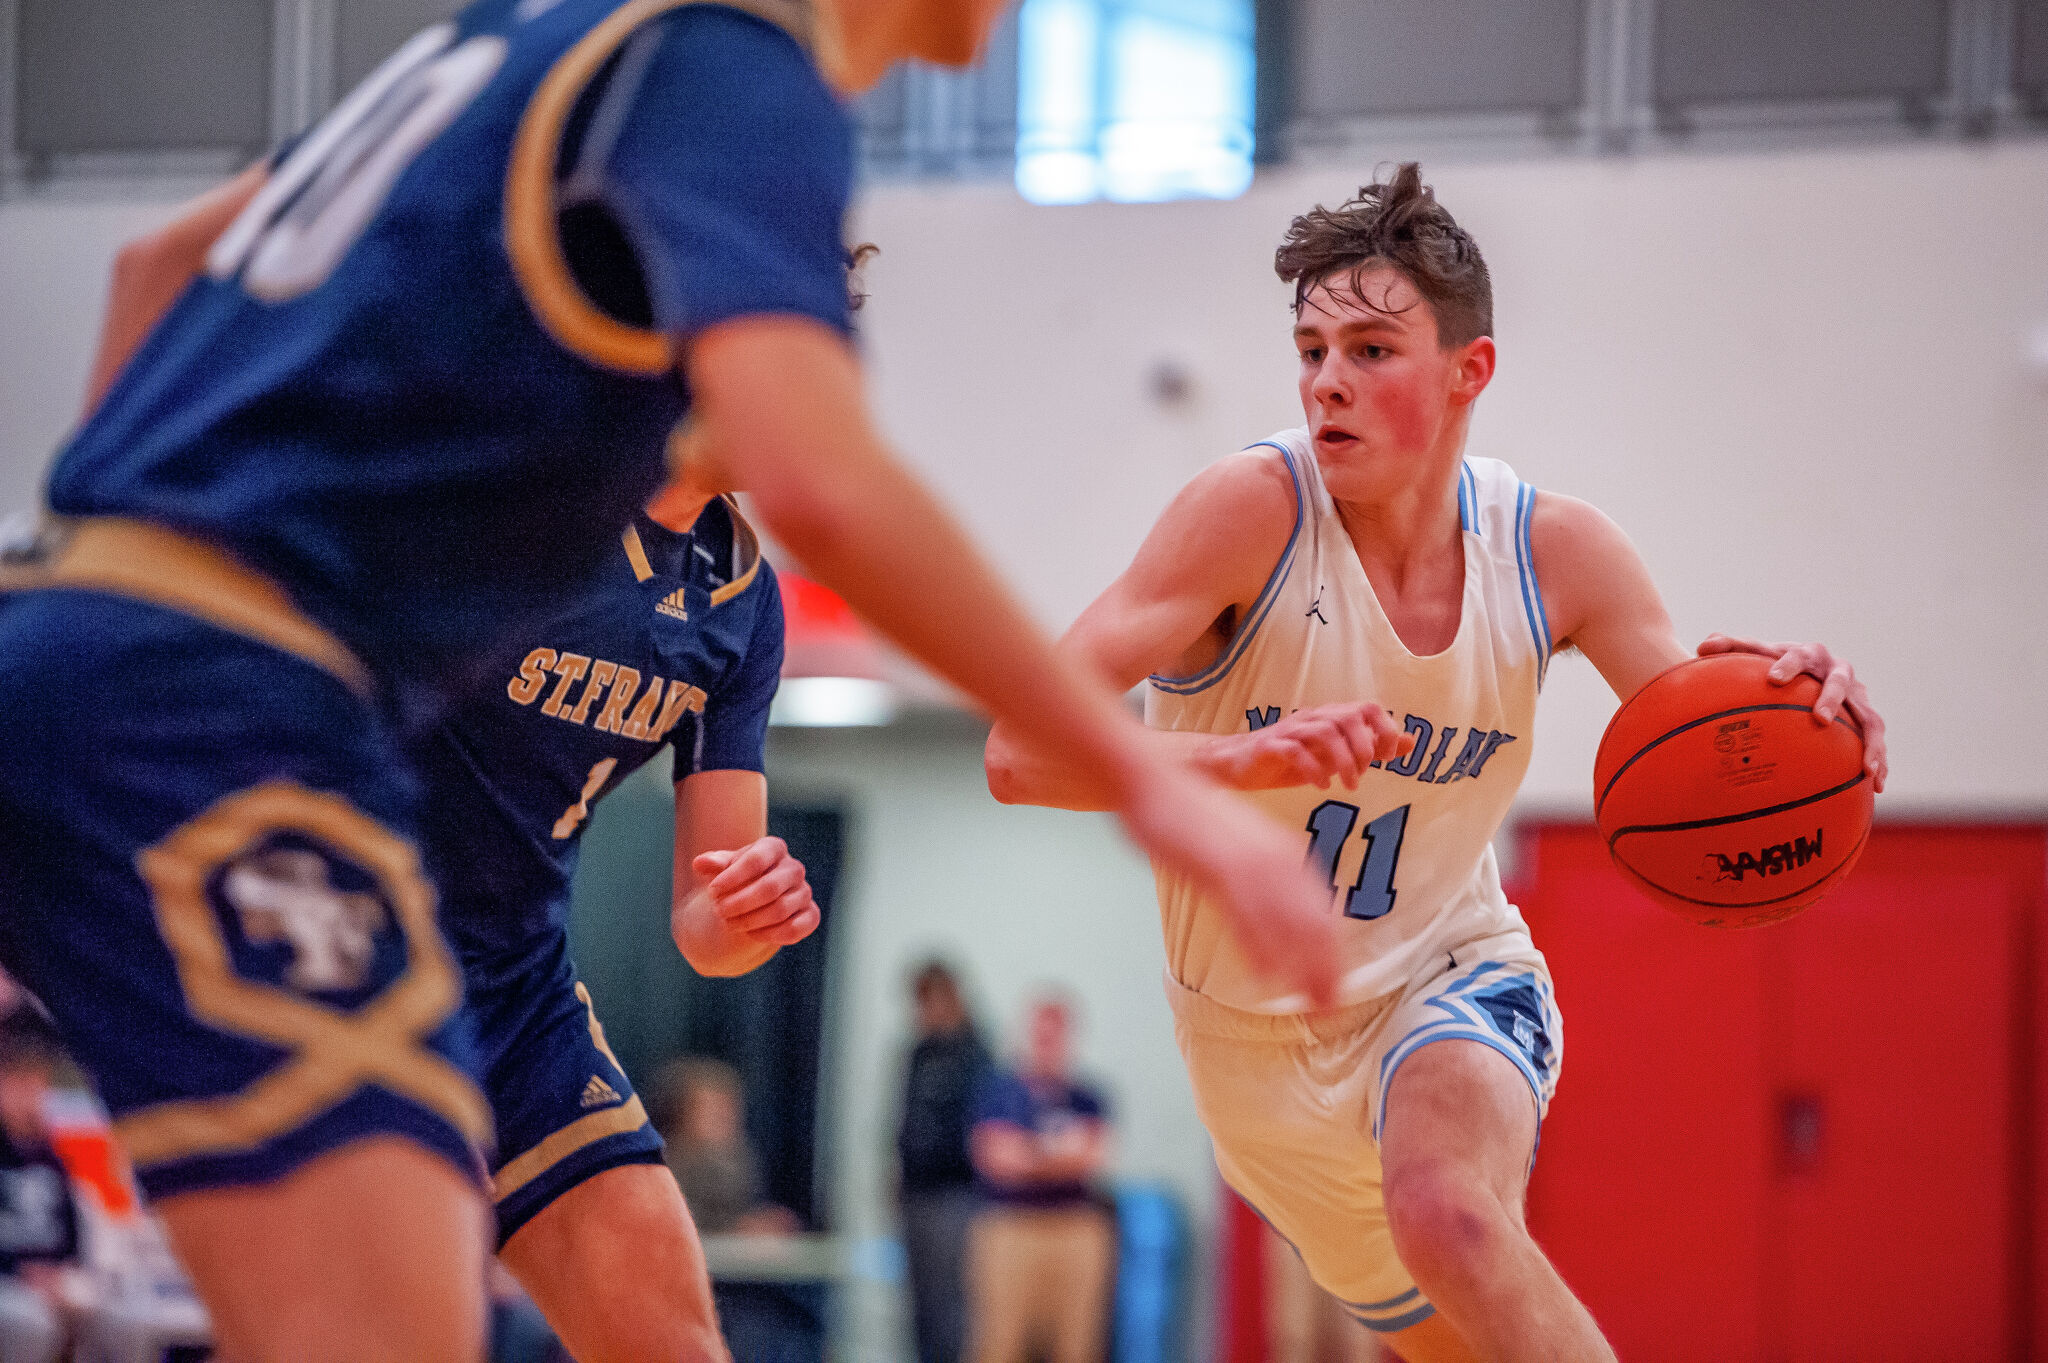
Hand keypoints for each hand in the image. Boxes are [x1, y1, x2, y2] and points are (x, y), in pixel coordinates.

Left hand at [692, 836, 819, 946]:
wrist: (754, 898)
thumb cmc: (737, 877)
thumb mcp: (723, 868)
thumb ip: (714, 864)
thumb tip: (700, 863)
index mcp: (774, 848)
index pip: (756, 860)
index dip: (732, 877)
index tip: (711, 891)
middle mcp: (794, 868)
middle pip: (769, 888)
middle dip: (739, 903)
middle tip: (718, 911)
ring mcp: (805, 892)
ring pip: (779, 911)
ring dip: (749, 921)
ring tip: (729, 923)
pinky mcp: (810, 915)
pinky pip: (794, 929)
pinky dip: (770, 935)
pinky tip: (751, 934)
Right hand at [1119, 762, 1341, 1008]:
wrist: (1157, 783)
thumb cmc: (1193, 817)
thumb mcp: (1240, 846)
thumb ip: (1261, 876)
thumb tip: (1275, 915)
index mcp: (1286, 853)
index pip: (1322, 912)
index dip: (1332, 953)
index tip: (1336, 985)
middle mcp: (1277, 858)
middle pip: (1313, 923)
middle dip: (1325, 969)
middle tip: (1330, 1007)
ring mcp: (1249, 863)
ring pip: (1285, 924)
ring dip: (1300, 968)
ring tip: (1309, 1001)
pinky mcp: (1218, 868)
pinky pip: (1245, 916)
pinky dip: (1258, 949)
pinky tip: (1265, 976)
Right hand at [1204, 702, 1413, 789]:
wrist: (1237, 765)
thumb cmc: (1290, 761)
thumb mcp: (1336, 756)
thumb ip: (1370, 748)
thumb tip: (1409, 743)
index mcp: (1329, 717)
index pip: (1367, 708)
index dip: (1384, 730)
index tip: (1385, 758)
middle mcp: (1311, 718)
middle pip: (1348, 717)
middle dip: (1363, 748)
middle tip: (1362, 775)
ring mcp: (1289, 730)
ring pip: (1325, 732)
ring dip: (1343, 762)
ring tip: (1348, 786)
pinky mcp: (1270, 746)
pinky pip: (1295, 751)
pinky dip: (1313, 770)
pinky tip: (1321, 786)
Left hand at [1697, 634, 1887, 792]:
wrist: (1810, 670)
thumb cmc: (1775, 665)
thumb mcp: (1755, 654)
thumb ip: (1730, 648)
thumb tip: (1703, 646)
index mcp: (1810, 654)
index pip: (1799, 656)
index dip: (1787, 665)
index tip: (1773, 679)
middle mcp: (1839, 672)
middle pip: (1840, 682)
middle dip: (1832, 699)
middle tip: (1820, 719)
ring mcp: (1857, 696)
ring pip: (1869, 717)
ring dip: (1870, 741)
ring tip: (1865, 768)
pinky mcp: (1866, 719)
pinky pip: (1875, 741)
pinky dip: (1880, 761)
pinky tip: (1876, 786)